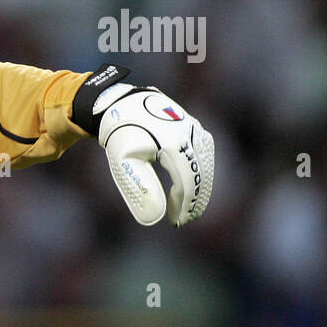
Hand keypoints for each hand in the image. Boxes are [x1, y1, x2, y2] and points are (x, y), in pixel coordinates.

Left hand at [94, 84, 213, 226]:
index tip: (176, 222)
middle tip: (184, 219)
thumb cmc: (121, 135)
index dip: (184, 205)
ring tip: (188, 207)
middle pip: (201, 175)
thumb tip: (155, 220)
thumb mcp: (123, 163)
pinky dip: (200, 173)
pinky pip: (204, 156)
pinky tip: (189, 187)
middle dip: (194, 200)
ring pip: (205, 165)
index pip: (187, 182)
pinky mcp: (196, 129)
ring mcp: (196, 129)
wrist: (123, 104)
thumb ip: (141, 190)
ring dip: (200, 188)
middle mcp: (190, 134)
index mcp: (174, 143)